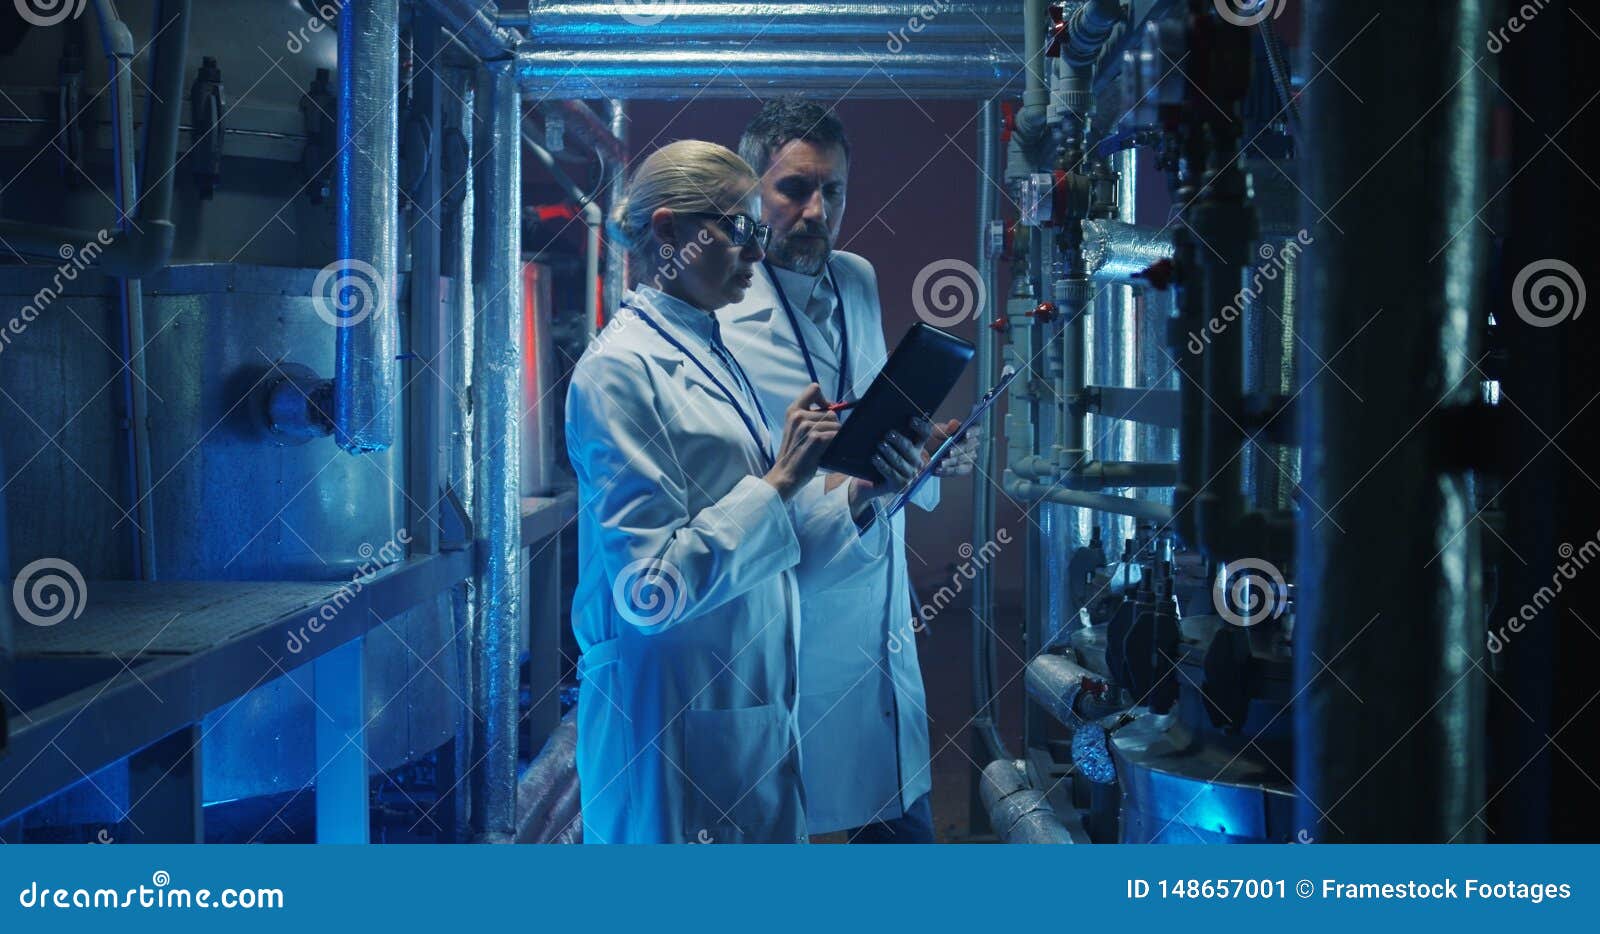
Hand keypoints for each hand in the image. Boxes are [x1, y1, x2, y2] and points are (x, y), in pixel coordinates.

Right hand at [763, 383, 840, 500]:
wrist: (785, 475)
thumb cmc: (793, 453)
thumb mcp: (795, 429)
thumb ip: (809, 416)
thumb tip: (832, 407)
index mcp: (792, 410)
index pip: (814, 389)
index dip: (824, 400)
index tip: (824, 412)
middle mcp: (798, 415)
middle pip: (831, 412)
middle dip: (832, 425)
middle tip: (823, 440)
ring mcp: (806, 426)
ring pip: (835, 424)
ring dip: (834, 436)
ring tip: (823, 447)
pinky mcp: (815, 438)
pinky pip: (835, 435)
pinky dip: (835, 443)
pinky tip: (826, 451)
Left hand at [847, 428, 922, 507]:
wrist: (874, 484)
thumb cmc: (885, 460)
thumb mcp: (893, 448)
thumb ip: (895, 437)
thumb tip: (887, 422)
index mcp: (918, 449)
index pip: (925, 435)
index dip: (920, 427)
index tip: (911, 420)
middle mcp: (917, 462)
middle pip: (910, 448)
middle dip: (899, 441)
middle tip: (889, 434)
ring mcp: (910, 475)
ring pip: (899, 460)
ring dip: (889, 451)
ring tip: (880, 445)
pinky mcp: (899, 485)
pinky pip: (890, 472)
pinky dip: (882, 464)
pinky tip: (875, 458)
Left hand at [925, 418, 979, 476]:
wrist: (928, 453)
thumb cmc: (937, 439)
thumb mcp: (937, 431)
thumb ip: (945, 428)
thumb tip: (954, 423)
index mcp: (969, 431)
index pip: (976, 430)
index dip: (972, 432)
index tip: (966, 434)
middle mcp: (972, 444)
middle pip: (969, 447)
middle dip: (958, 450)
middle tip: (949, 452)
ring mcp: (969, 458)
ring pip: (963, 460)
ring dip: (951, 462)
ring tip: (941, 462)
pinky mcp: (964, 469)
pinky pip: (958, 470)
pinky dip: (947, 470)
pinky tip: (938, 469)